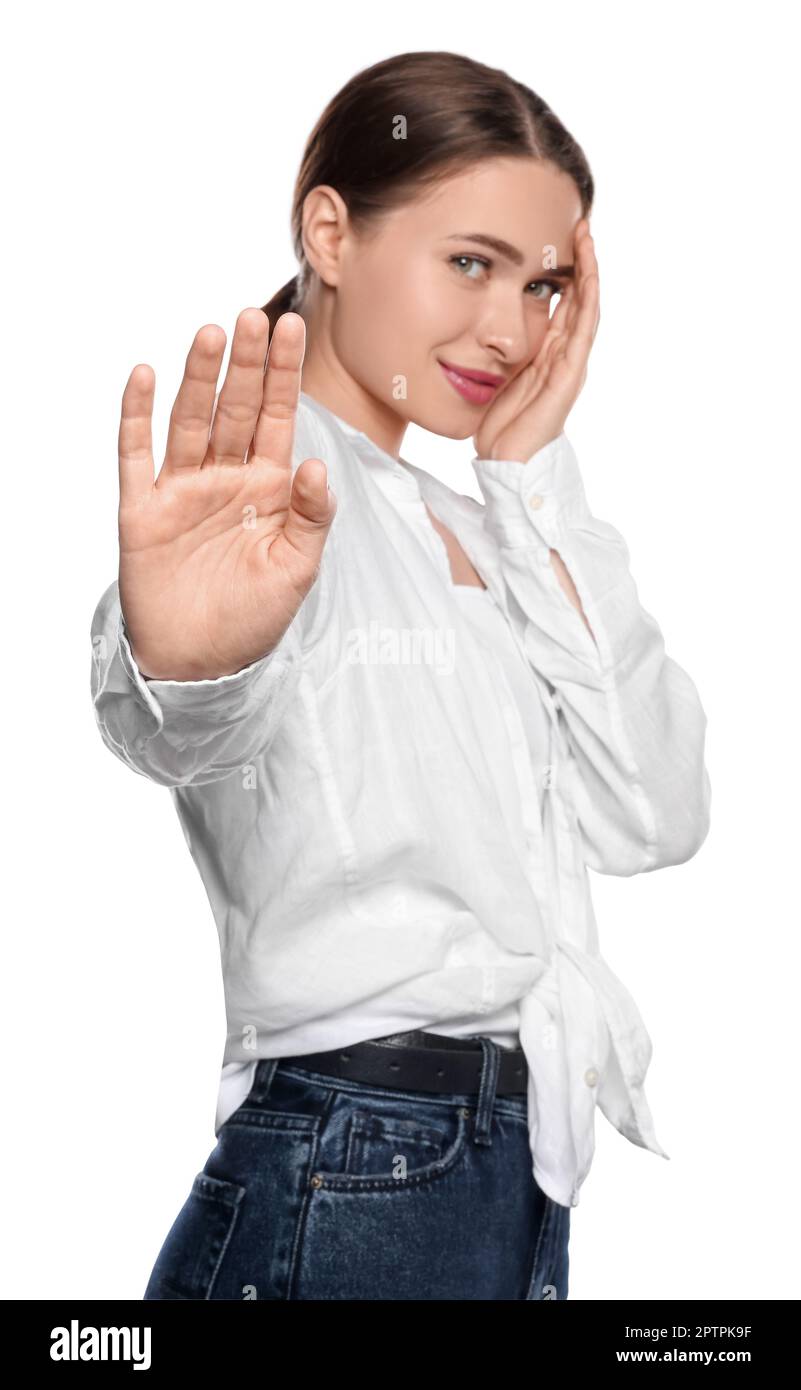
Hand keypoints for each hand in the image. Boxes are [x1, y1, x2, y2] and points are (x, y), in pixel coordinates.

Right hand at [117, 309, 336, 680]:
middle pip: (236, 409)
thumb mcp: (297, 569)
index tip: (294, 328)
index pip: (279, 418)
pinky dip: (138, 416)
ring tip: (211, 335)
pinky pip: (136, 455)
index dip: (285, 374)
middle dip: (246, 365)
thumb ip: (310, 517)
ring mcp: (182, 489)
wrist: (201, 663)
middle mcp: (225, 478)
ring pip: (191, 421)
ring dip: (199, 379)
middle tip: (253, 317)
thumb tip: (314, 463)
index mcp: (268, 487)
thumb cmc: (255, 617)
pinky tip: (145, 376)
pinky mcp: (143, 509)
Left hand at [472, 217, 599, 462]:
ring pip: (586, 307)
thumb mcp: (496, 379)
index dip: (564, 272)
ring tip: (586, 235)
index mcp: (548, 356)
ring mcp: (570, 365)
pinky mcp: (568, 376)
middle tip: (579, 223)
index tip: (558, 238)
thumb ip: (498, 354)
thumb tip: (480, 329)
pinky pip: (583, 330)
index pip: (562, 305)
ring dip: (588, 270)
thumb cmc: (501, 430)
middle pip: (579, 298)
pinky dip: (586, 299)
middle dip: (581, 261)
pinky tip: (586, 274)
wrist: (508, 466)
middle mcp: (564, 357)